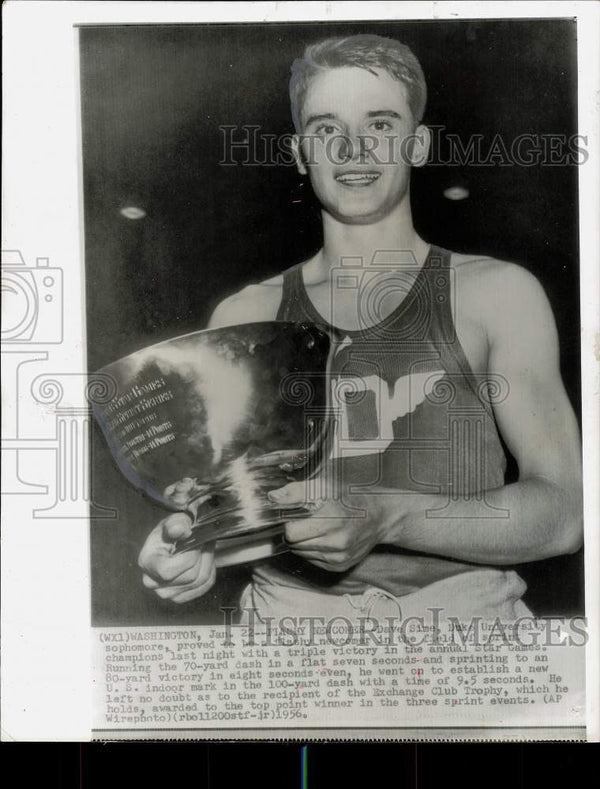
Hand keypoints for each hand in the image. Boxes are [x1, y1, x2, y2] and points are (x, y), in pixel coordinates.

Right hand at [138, 512, 215, 602]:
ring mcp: (166, 593)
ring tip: (204, 548)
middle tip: (204, 541)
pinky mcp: (179, 597)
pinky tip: (203, 560)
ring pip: (200, 580)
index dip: (188, 557)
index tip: (195, 541)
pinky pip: (204, 586)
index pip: (168, 571)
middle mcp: (153, 583)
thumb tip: (179, 529)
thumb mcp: (173, 521)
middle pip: (190, 576)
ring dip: (208, 561)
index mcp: (147, 563)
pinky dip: (209, 571)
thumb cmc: (171, 532)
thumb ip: (176, 524)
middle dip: (202, 556)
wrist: (172, 543)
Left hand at [268, 478, 386, 572]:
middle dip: (295, 532)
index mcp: (333, 520)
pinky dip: (312, 550)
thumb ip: (297, 491)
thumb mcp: (325, 486)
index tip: (295, 515)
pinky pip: (312, 560)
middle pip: (295, 544)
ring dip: (303, 542)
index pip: (292, 533)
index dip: (289, 523)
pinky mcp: (339, 567)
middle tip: (307, 520)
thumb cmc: (352, 498)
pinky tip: (324, 537)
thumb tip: (273, 498)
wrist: (380, 517)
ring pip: (302, 553)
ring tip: (318, 527)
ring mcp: (339, 557)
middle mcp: (337, 543)